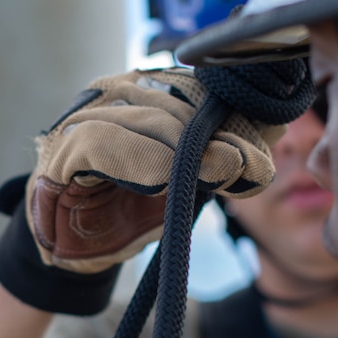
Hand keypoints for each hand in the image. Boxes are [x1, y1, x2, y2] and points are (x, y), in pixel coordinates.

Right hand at [28, 68, 280, 273]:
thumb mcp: (184, 182)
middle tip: (254, 164)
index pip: (200, 85)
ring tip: (229, 170)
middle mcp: (114, 93)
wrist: (72, 251)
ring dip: (192, 149)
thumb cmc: (126, 210)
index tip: (269, 135)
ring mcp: (85, 116)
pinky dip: (141, 159)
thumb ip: (222, 153)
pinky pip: (106, 143)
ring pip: (149, 119)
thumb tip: (275, 125)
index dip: (236, 110)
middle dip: (222, 134)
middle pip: (180, 101)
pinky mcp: (62, 148)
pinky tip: (166, 179)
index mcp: (144, 91)